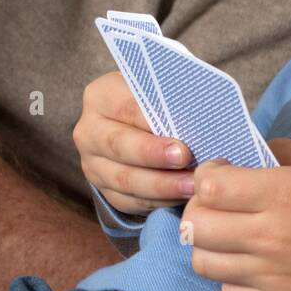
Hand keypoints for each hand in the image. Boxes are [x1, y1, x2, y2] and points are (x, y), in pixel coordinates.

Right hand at [73, 70, 194, 214]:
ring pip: (124, 179)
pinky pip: (128, 200)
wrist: (138, 121)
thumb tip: (200, 117)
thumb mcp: (160, 88)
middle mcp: (89, 130)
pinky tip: (180, 197)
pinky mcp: (102, 188)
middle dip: (154, 156)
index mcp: (101, 96)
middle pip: (119, 145)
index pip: (127, 108)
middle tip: (185, 160)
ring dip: (161, 185)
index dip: (154, 123)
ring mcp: (92, 163)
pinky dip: (157, 201)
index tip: (180, 139)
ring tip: (191, 186)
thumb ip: (172, 98)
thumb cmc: (157, 100)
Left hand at [180, 139, 290, 290]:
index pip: (210, 186)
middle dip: (200, 209)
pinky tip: (252, 263)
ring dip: (210, 245)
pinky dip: (232, 278)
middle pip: (197, 225)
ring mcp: (271, 277)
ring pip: (204, 262)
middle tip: (218, 204)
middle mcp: (270, 236)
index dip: (207, 176)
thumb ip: (285, 151)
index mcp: (284, 193)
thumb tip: (249, 152)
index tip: (221, 173)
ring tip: (231, 235)